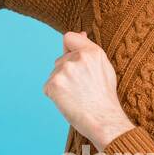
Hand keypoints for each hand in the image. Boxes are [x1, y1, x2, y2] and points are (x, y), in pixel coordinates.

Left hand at [42, 32, 135, 149]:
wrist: (104, 121)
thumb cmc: (105, 97)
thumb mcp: (104, 67)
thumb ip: (90, 49)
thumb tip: (80, 33)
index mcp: (91, 52)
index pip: (68, 37)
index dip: (69, 49)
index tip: (74, 61)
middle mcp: (77, 58)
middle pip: (60, 60)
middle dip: (66, 72)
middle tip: (82, 89)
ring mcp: (64, 71)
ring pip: (54, 74)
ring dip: (61, 85)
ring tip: (77, 97)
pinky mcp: (53, 85)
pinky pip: (48, 87)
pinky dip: (55, 96)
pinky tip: (69, 102)